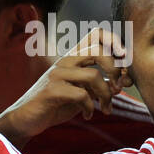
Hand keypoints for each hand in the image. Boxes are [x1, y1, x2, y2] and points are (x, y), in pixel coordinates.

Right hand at [0, 27, 129, 143]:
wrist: (26, 120)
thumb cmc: (56, 104)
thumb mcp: (82, 91)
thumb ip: (101, 84)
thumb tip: (126, 81)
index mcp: (72, 57)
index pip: (96, 34)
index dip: (115, 43)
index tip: (124, 62)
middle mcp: (64, 61)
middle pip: (98, 50)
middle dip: (115, 69)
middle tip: (118, 87)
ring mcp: (56, 75)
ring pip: (93, 75)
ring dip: (106, 95)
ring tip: (106, 108)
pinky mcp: (51, 91)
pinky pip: (81, 95)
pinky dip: (90, 107)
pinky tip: (88, 115)